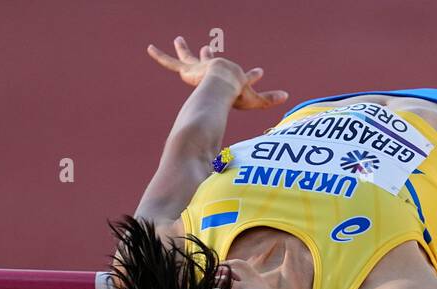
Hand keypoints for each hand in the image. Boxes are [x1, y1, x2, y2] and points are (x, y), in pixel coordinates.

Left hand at [147, 36, 287, 109]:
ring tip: (179, 41)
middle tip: (207, 49)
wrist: (223, 82)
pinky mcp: (188, 70)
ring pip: (189, 58)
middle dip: (209, 55)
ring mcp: (200, 68)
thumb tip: (288, 97)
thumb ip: (268, 100)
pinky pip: (171, 63)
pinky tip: (149, 48)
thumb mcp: (254, 99)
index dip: (251, 75)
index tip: (258, 72)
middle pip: (211, 59)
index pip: (241, 75)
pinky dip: (160, 56)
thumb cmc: (237, 93)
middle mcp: (214, 67)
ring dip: (184, 50)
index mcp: (230, 74)